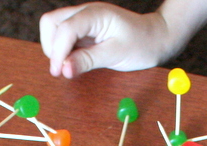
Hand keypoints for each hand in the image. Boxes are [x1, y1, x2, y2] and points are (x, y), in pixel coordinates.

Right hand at [40, 3, 170, 78]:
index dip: (57, 52)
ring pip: (55, 27)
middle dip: (51, 46)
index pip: (65, 29)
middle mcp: (85, 12)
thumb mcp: (115, 55)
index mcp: (94, 14)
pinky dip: (64, 49)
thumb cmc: (140, 45)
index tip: (58, 72)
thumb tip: (64, 70)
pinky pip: (65, 36)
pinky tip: (74, 62)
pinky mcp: (85, 29)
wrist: (155, 38)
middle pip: (51, 22)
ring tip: (68, 66)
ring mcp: (83, 20)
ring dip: (55, 47)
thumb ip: (87, 61)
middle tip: (61, 70)